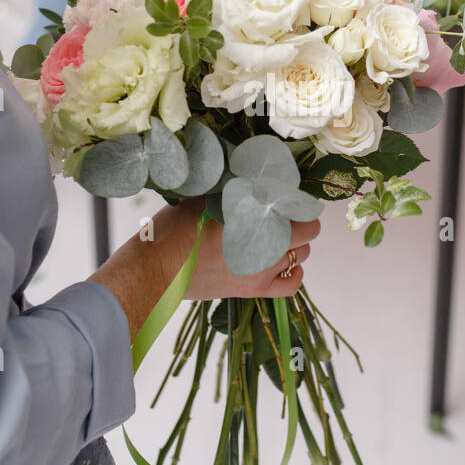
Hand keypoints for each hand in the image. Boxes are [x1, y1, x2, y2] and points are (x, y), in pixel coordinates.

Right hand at [148, 198, 318, 299]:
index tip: (284, 195)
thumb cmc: (173, 230)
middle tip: (280, 215)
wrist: (155, 270)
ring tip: (274, 238)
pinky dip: (293, 273)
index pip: (298, 205)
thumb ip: (231, 188)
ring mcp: (262, 269)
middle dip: (299, 220)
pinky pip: (292, 285)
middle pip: (308, 230)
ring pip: (302, 255)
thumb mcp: (202, 197)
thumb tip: (247, 174)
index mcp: (253, 216)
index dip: (296, 198)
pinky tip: (281, 264)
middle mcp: (265, 243)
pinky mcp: (253, 290)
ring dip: (294, 245)